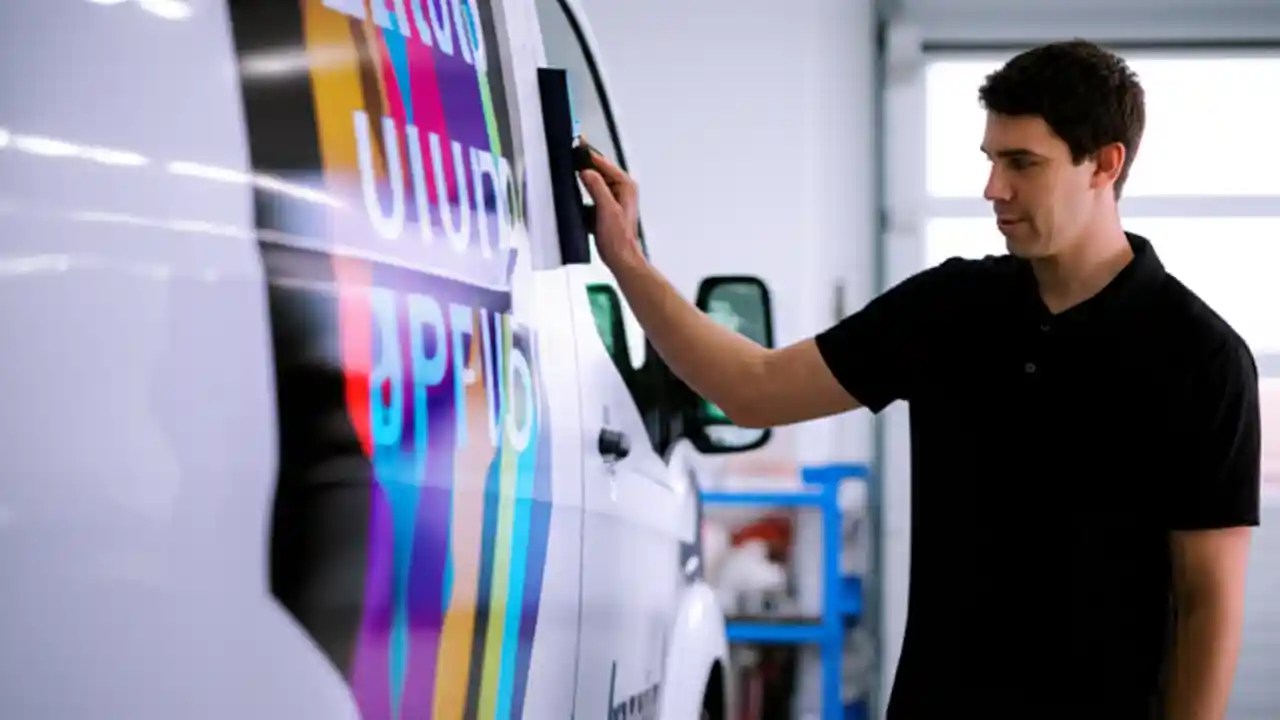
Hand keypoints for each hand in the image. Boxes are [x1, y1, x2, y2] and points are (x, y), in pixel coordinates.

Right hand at [577, 144, 643, 269]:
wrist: (620, 258)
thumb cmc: (617, 238)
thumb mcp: (606, 210)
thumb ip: (597, 188)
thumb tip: (586, 171)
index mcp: (625, 186)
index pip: (604, 164)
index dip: (589, 154)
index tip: (577, 145)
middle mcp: (621, 189)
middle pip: (599, 171)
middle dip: (584, 165)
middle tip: (569, 156)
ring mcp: (614, 199)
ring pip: (595, 182)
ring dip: (583, 179)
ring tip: (569, 171)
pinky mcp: (606, 209)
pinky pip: (592, 195)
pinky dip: (584, 193)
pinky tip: (574, 192)